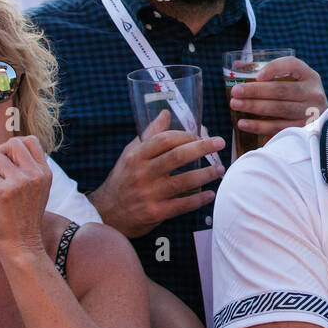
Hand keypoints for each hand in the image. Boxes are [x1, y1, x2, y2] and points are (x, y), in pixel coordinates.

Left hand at [0, 135, 53, 259]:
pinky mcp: (6, 191)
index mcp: (45, 172)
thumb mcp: (35, 190)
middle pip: (12, 143)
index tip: (7, 162)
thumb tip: (9, 147)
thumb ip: (28, 170)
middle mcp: (37, 174)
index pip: (31, 140)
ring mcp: (22, 182)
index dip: (13, 146)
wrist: (22, 244)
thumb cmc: (23, 218)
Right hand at [91, 109, 224, 237]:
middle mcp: (142, 173)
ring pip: (184, 181)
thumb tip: (166, 113)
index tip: (200, 134)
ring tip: (220, 169)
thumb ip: (150, 135)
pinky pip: (183, 204)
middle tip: (220, 143)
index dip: (186, 135)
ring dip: (206, 173)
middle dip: (203, 148)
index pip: (164, 140)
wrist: (106, 214)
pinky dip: (200, 199)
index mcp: (136, 156)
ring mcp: (149, 194)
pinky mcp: (155, 212)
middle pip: (178, 157)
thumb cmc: (123, 179)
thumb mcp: (130, 154)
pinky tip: (211, 194)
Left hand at [229, 56, 326, 139]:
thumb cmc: (300, 98)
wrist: (323, 124)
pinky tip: (243, 123)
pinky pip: (278, 127)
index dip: (273, 68)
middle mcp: (313, 93)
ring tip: (235, 105)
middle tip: (236, 92)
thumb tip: (237, 66)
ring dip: (254, 107)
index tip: (256, 75)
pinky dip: (259, 126)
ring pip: (279, 109)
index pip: (292, 65)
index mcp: (310, 76)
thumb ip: (268, 73)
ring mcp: (310, 112)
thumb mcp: (293, 82)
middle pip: (281, 89)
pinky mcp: (303, 130)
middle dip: (255, 90)